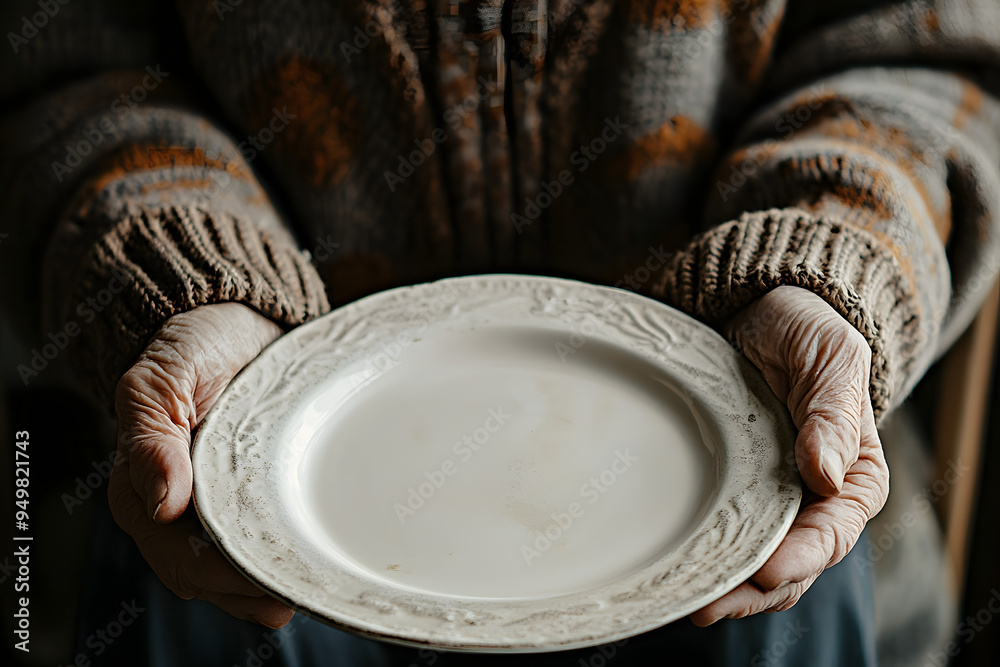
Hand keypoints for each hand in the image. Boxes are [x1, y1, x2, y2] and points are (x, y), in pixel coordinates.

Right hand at [109, 303, 293, 626]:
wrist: (236, 324)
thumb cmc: (195, 345)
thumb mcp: (164, 377)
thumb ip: (152, 436)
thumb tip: (162, 504)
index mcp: (140, 487)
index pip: (178, 554)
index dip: (223, 573)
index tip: (267, 575)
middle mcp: (169, 510)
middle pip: (206, 576)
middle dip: (248, 591)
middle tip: (299, 590)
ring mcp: (208, 509)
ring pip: (229, 576)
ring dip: (263, 590)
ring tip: (307, 589)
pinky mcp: (243, 500)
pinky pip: (253, 550)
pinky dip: (273, 569)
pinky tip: (304, 572)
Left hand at [690, 286, 889, 624]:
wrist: (760, 310)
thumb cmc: (807, 331)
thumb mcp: (831, 360)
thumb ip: (833, 415)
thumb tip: (827, 474)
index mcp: (851, 479)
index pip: (832, 534)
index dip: (801, 560)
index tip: (767, 572)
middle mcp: (810, 499)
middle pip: (787, 565)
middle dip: (751, 593)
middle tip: (708, 604)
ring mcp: (765, 497)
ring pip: (750, 560)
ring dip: (722, 585)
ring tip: (684, 600)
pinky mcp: (726, 488)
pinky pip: (717, 531)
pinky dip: (701, 555)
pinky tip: (672, 568)